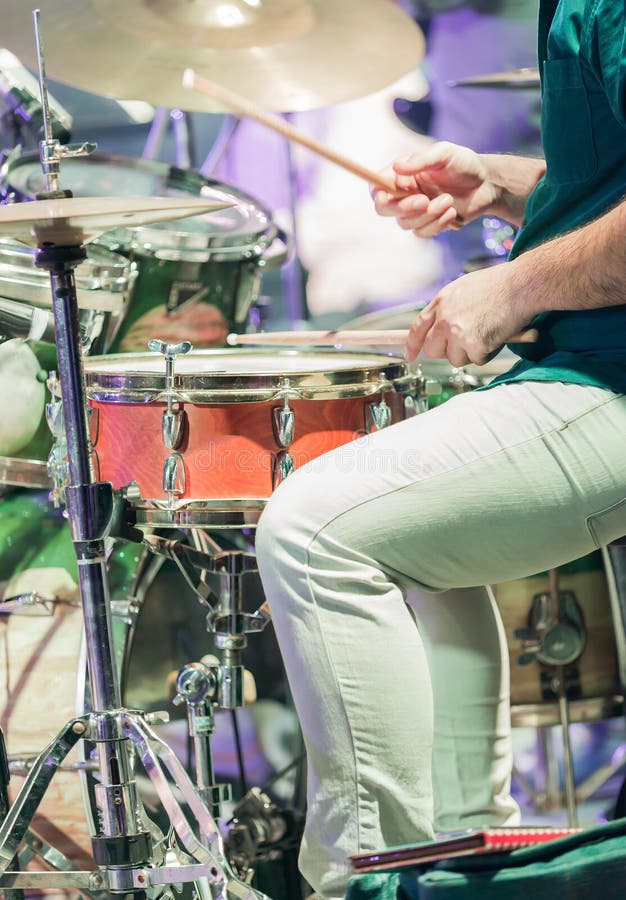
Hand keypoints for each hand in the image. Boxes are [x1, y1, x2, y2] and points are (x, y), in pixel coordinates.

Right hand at [373, 141, 498, 236]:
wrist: (487, 185)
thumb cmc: (465, 164)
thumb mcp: (445, 154)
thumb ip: (422, 160)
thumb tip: (397, 167)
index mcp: (403, 175)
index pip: (377, 187)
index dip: (377, 194)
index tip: (387, 197)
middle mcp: (404, 194)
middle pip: (384, 210)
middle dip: (403, 208)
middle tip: (424, 201)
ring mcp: (416, 211)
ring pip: (405, 223)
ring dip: (428, 215)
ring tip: (449, 200)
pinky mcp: (428, 225)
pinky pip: (422, 233)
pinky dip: (437, 224)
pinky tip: (452, 212)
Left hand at [405, 262, 537, 365]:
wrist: (522, 284)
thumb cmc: (501, 284)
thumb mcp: (465, 288)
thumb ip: (450, 308)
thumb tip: (442, 330)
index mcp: (441, 301)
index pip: (418, 328)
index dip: (413, 344)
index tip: (410, 355)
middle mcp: (445, 318)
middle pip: (433, 350)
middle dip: (447, 351)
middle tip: (467, 343)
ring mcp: (458, 332)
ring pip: (456, 359)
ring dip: (472, 353)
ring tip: (487, 333)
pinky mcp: (474, 345)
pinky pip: (477, 360)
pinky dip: (489, 353)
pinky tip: (497, 335)